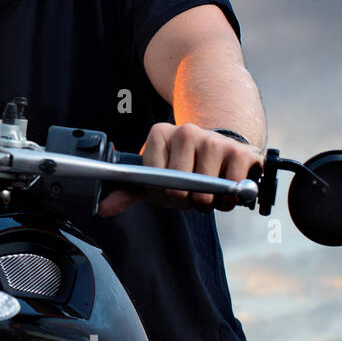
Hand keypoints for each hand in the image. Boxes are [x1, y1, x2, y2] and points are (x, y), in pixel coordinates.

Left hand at [97, 123, 262, 217]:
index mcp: (160, 133)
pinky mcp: (239, 151)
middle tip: (189, 197)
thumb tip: (102, 209)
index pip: (152, 176)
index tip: (166, 194)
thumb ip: (129, 192)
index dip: (159, 194)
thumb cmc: (184, 166)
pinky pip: (230, 187)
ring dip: (206, 203)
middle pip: (178, 186)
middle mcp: (186, 131)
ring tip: (206, 194)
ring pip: (204, 189)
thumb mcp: (155, 175)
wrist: (222, 145)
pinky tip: (224, 192)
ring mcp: (213, 140)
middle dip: (183, 201)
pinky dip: (227, 200)